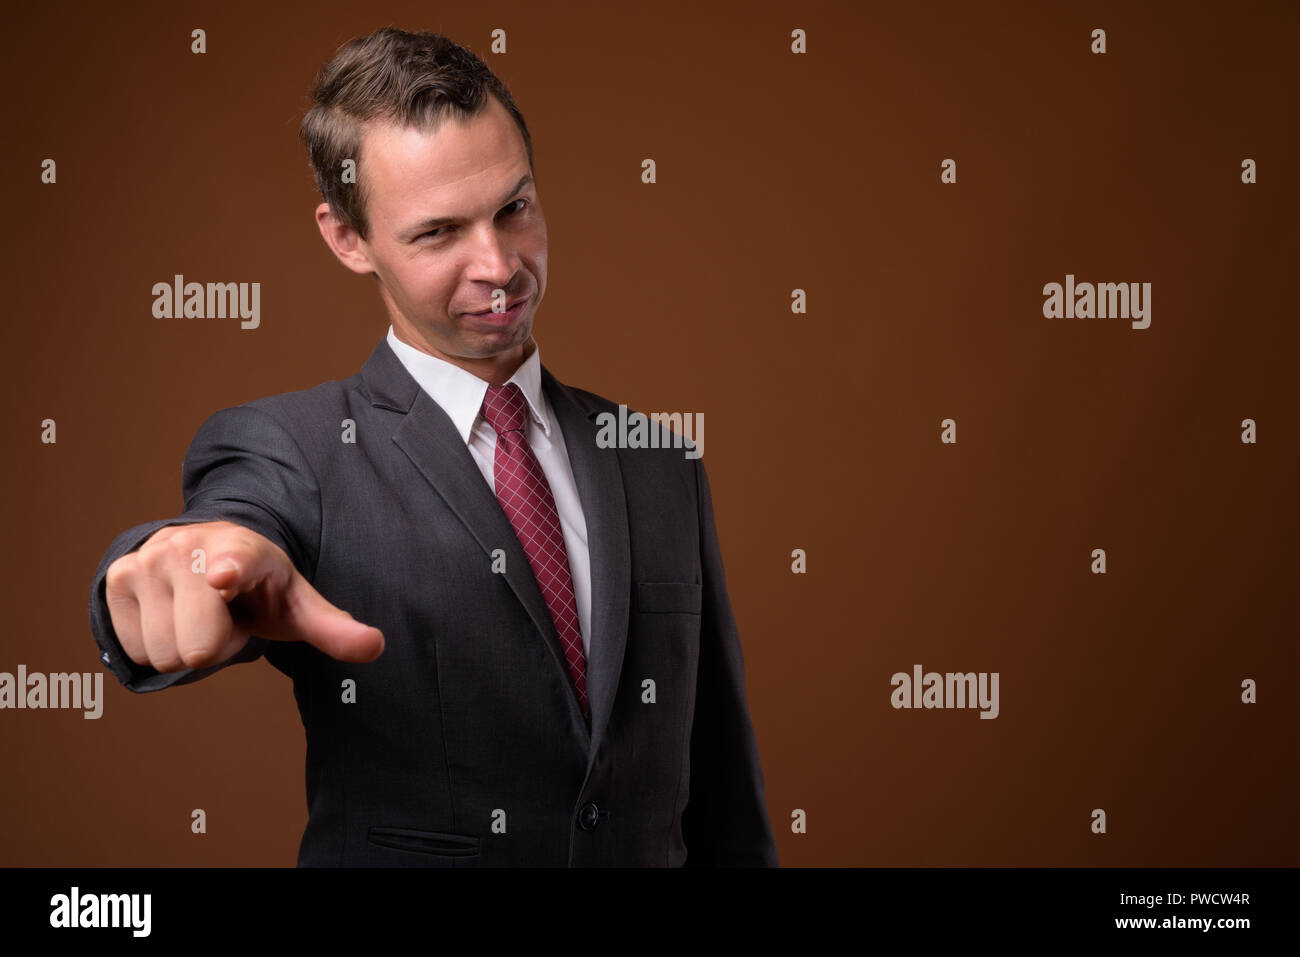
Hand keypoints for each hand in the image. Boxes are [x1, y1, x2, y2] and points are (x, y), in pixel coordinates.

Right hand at [104, 520, 384, 671]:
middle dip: (213, 647)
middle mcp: (190, 549)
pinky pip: (132, 648)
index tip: (225, 577)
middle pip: (194, 649)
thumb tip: (375, 647)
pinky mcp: (116, 577)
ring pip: (162, 654)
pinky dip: (154, 641)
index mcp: (244, 551)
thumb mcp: (297, 605)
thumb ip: (334, 628)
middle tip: (226, 619)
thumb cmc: (260, 586)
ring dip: (183, 645)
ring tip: (201, 615)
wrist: (210, 552)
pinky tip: (173, 614)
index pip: (235, 562)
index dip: (231, 571)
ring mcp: (148, 561)